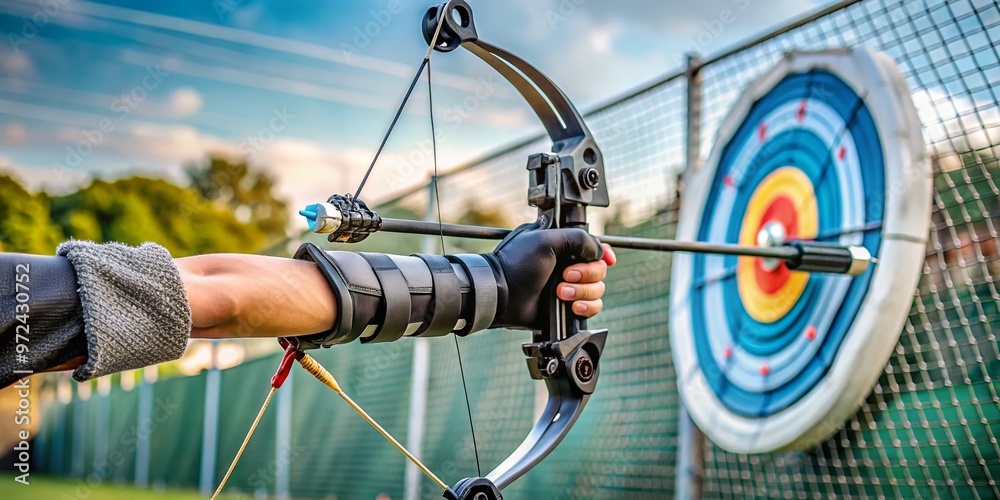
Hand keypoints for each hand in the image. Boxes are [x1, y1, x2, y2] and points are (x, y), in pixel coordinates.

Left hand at [488, 227, 615, 329]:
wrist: (503, 295)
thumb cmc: (517, 265)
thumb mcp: (545, 240)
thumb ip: (577, 238)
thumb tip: (599, 251)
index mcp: (562, 246)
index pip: (593, 247)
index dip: (603, 253)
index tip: (607, 259)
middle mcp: (568, 266)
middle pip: (598, 269)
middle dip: (586, 273)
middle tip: (566, 275)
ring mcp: (569, 287)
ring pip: (598, 289)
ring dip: (582, 291)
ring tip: (560, 292)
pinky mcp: (568, 306)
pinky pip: (593, 307)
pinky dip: (586, 307)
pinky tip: (572, 306)